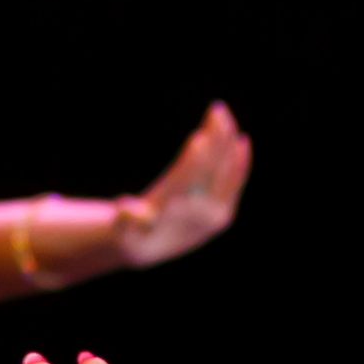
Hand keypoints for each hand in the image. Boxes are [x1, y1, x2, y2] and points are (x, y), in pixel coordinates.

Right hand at [113, 101, 248, 269]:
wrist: (149, 252)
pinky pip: (234, 182)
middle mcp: (198, 217)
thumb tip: (124, 207)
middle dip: (216, 139)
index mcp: (171, 217)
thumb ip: (124, 219)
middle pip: (212, 171)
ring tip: (220, 114)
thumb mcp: (122, 230)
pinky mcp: (224, 211)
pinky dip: (239, 162)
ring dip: (226, 141)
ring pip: (225, 171)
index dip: (194, 161)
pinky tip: (241, 141)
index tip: (200, 138)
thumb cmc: (131, 235)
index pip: (187, 183)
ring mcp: (216, 214)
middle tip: (216, 111)